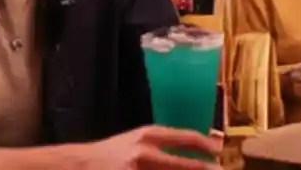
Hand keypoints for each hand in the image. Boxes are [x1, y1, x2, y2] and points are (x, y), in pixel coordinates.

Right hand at [80, 126, 221, 168]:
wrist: (80, 164)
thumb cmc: (112, 153)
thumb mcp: (137, 142)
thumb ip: (162, 146)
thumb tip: (196, 155)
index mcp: (148, 135)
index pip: (186, 138)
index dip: (207, 146)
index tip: (220, 152)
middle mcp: (144, 152)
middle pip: (185, 164)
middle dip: (204, 169)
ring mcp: (136, 169)